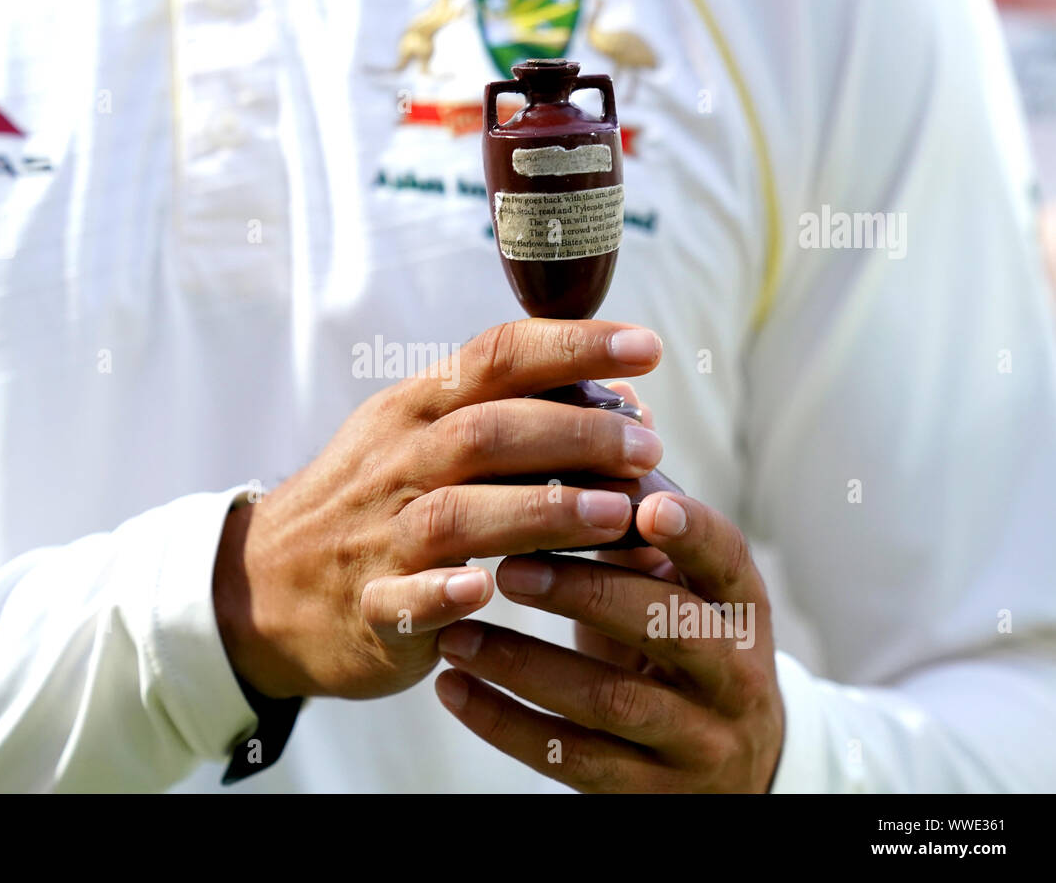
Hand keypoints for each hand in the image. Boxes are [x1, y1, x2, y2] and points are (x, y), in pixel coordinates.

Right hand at [213, 319, 664, 699]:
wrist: (262, 584)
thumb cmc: (371, 503)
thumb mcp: (418, 438)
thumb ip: (506, 415)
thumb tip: (620, 400)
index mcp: (415, 413)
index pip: (495, 357)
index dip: (572, 347)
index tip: (646, 347)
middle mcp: (397, 464)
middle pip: (487, 431)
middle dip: (576, 433)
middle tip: (648, 448)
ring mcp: (378, 537)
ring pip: (456, 514)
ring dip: (539, 510)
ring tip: (614, 515)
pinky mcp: (366, 609)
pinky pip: (400, 599)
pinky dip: (441, 594)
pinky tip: (485, 592)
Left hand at [434, 490, 784, 791]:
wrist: (726, 761)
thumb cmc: (680, 636)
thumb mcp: (682, 584)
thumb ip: (643, 514)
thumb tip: (605, 403)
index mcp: (740, 604)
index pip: (725, 558)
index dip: (690, 532)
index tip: (643, 501)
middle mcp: (733, 671)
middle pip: (664, 628)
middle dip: (585, 591)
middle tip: (510, 566)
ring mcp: (696, 738)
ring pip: (609, 700)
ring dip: (525, 662)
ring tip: (458, 634)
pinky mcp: (650, 792)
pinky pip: (572, 759)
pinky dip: (505, 722)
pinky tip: (453, 688)